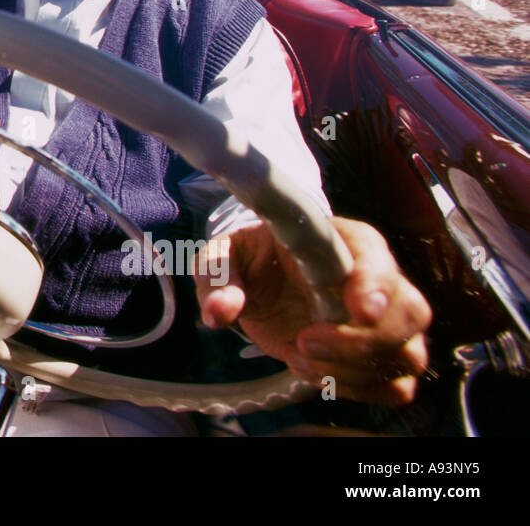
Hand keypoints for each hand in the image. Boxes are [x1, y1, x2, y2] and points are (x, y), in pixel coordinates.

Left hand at [194, 217, 431, 405]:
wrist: (264, 282)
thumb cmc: (254, 259)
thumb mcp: (226, 256)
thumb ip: (219, 275)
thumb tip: (219, 311)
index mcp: (344, 241)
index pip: (378, 256)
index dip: (377, 284)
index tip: (359, 310)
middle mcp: (378, 279)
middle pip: (411, 312)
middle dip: (362, 340)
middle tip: (304, 341)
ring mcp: (386, 322)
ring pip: (409, 354)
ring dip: (356, 369)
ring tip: (300, 356)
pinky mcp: (379, 357)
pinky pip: (396, 386)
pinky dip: (358, 389)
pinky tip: (315, 372)